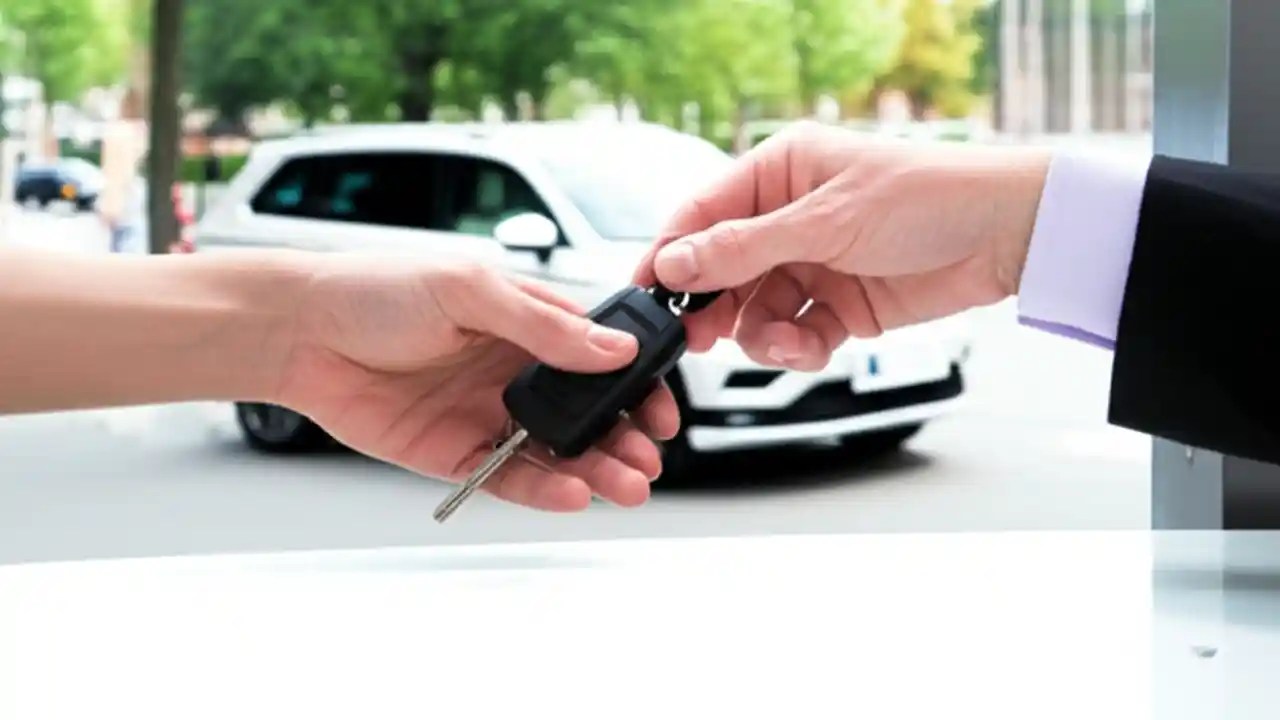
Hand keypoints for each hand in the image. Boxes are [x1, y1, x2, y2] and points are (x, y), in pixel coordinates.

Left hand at [275, 257, 679, 511]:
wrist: (298, 333)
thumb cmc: (375, 291)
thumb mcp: (469, 290)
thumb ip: (543, 326)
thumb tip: (613, 348)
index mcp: (525, 322)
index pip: (599, 357)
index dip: (635, 385)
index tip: (661, 409)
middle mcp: (512, 370)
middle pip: (585, 413)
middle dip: (624, 438)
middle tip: (649, 460)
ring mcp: (485, 413)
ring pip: (556, 451)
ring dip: (596, 469)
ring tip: (627, 484)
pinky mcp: (454, 452)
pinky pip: (508, 477)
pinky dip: (543, 489)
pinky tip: (573, 492)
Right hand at [634, 121, 1050, 371]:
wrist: (1005, 236)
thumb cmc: (927, 197)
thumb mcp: (825, 220)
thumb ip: (745, 247)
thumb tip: (677, 262)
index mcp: (779, 173)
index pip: (703, 214)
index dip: (673, 255)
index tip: (650, 293)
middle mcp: (789, 217)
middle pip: (722, 270)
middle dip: (714, 306)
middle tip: (702, 335)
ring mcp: (814, 262)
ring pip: (755, 310)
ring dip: (763, 333)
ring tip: (787, 340)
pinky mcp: (840, 303)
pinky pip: (794, 332)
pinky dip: (797, 346)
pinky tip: (811, 345)